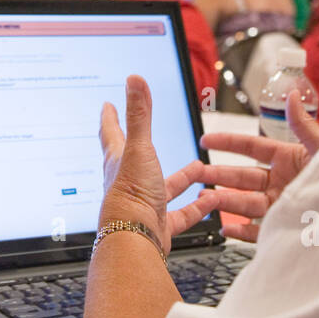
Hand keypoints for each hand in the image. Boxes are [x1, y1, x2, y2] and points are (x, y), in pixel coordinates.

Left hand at [98, 75, 218, 253]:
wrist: (134, 239)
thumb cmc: (130, 194)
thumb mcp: (139, 147)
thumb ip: (140, 114)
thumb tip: (134, 79)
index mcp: (120, 160)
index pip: (112, 133)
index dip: (110, 118)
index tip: (107, 106)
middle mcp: (130, 181)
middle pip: (137, 159)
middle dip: (147, 146)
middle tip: (152, 135)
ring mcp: (145, 203)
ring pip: (166, 187)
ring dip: (183, 178)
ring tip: (200, 169)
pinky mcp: (160, 224)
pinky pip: (182, 213)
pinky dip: (197, 207)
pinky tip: (212, 201)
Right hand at [197, 90, 318, 241]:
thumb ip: (303, 124)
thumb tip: (291, 93)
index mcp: (290, 158)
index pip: (251, 147)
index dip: (227, 142)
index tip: (205, 139)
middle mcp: (283, 182)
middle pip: (242, 177)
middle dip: (217, 174)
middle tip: (196, 173)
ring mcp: (283, 205)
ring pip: (246, 203)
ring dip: (224, 201)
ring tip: (205, 200)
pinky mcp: (287, 228)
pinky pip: (259, 231)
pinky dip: (242, 232)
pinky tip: (226, 228)